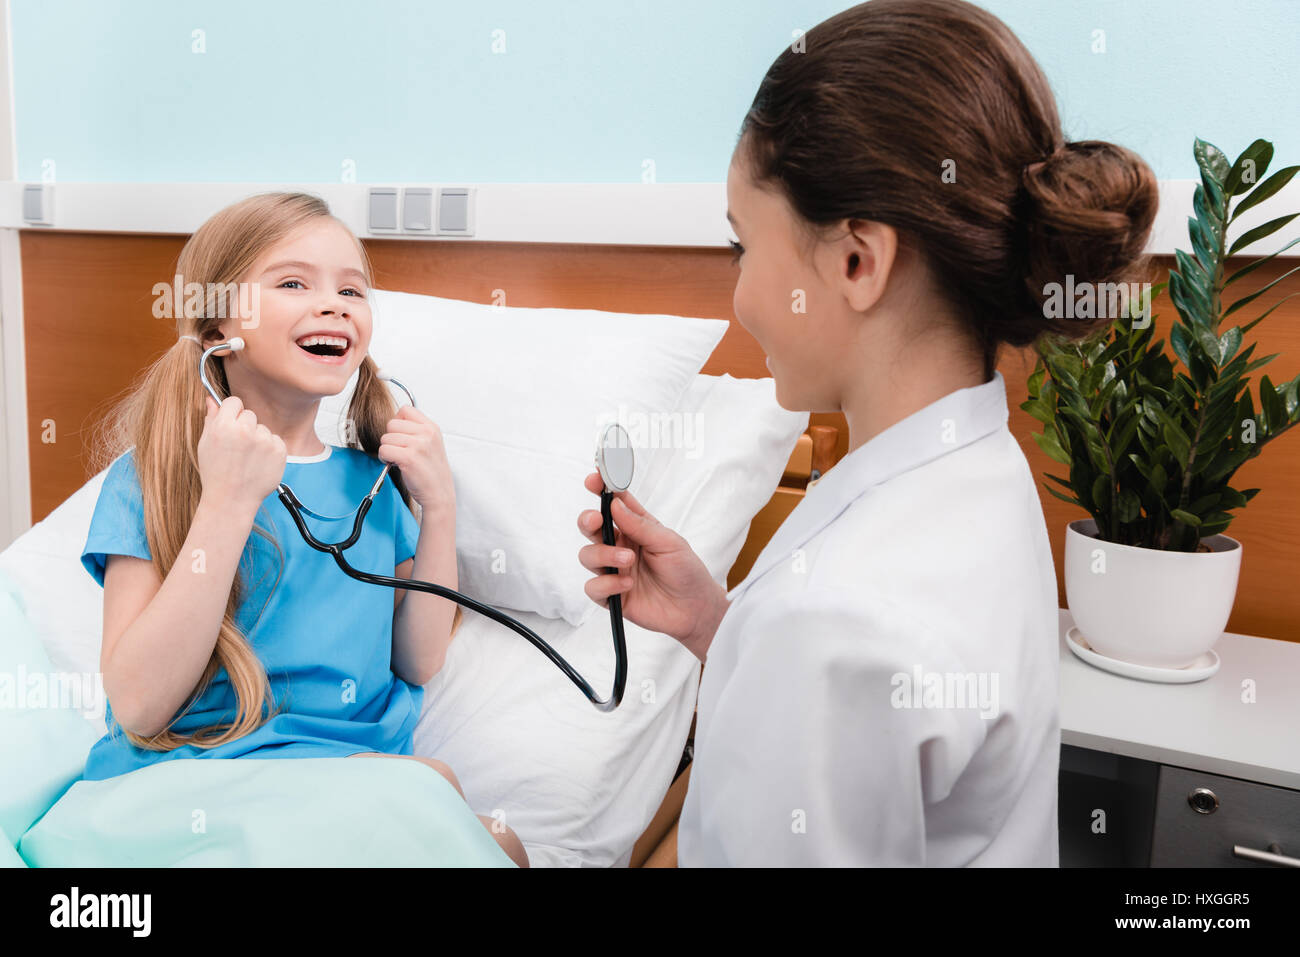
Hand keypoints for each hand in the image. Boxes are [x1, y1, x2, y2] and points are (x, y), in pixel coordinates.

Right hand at [198, 396, 286, 514]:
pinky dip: (270, 450)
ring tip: (248, 458)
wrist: (232, 499)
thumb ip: (211, 419)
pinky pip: (275, 440)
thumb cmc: (216, 473)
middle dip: (245, 426)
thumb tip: (212, 399)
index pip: (234, 401)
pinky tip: (259, 463)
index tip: (231, 422)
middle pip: (250, 414)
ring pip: (263, 428)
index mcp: (224, 426)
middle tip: (238, 447)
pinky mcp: (279, 451)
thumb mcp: (205, 444)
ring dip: (258, 439)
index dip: (232, 412)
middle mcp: (245, 430)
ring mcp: (264, 441)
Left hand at [378, 406, 454, 515]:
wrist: (439, 493)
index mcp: (432, 427)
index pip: (405, 410)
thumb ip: (417, 430)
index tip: (401, 435)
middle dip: (391, 437)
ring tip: (397, 458)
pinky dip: (384, 458)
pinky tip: (394, 463)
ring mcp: (418, 445)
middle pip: (392, 423)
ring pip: (385, 438)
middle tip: (398, 450)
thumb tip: (395, 423)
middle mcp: (426, 433)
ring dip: (387, 449)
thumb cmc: (433, 472)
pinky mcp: (408, 458)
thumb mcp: (432, 443)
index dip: (398, 422)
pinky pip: (384, 450)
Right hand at [576, 472, 727, 655]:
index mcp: (634, 528)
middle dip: (587, 521)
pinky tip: (628, 585)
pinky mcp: (611, 595)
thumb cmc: (686, 571)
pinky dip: (607, 584)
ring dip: (604, 555)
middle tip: (596, 521)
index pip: (612, 504)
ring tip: (629, 560)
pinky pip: (593, 587)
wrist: (695, 609)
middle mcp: (620, 546)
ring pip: (587, 555)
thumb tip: (614, 505)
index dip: (601, 489)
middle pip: (590, 528)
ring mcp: (613, 570)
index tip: (594, 480)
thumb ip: (640, 525)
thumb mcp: (669, 542)